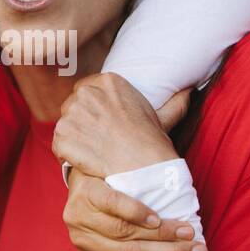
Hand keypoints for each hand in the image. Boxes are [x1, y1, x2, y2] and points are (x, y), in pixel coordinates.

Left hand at [52, 73, 189, 177]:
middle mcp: (87, 92)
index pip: (88, 89)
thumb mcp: (164, 117)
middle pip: (74, 105)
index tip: (102, 125)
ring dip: (75, 139)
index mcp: (108, 82)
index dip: (93, 110)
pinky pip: (59, 145)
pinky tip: (86, 161)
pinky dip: (68, 155)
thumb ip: (173, 101)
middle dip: (82, 123)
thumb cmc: (153, 144)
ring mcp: (72, 113)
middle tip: (98, 141)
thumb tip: (190, 90)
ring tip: (94, 153)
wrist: (142, 169)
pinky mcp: (62, 135)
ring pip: (66, 125)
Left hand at [65, 168, 205, 250]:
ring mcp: (82, 218)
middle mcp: (84, 244)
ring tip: (188, 233)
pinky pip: (113, 205)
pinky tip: (156, 218)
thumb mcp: (117, 240)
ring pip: (125, 233)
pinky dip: (137, 213)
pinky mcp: (86, 193)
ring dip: (162, 234)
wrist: (84, 172)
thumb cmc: (110, 213)